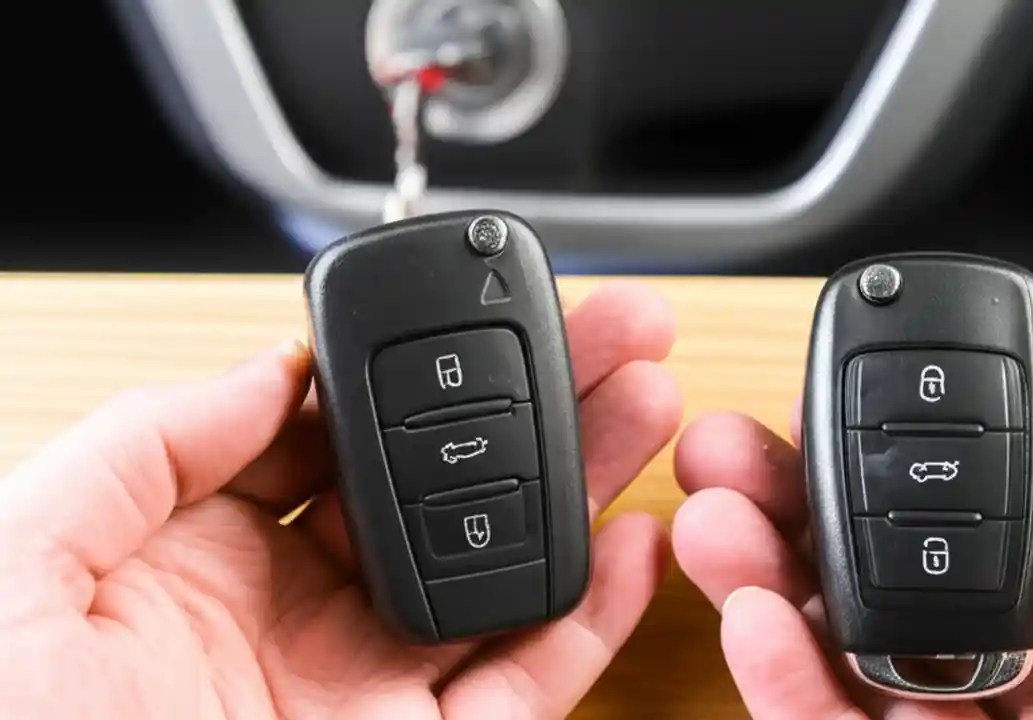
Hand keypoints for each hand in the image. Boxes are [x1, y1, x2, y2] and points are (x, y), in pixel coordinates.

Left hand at [0, 281, 681, 718]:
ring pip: (501, 572)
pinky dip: (590, 619)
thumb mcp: (27, 557)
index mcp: (197, 556)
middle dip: (529, 409)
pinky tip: (630, 546)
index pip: (333, 440)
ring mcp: (363, 690)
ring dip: (579, 490)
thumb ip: (145, 442)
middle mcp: (295, 617)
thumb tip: (272, 367)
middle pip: (444, 489)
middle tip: (594, 342)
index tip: (471, 322)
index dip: (412, 378)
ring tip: (639, 411)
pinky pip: (527, 686)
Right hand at [672, 413, 1032, 717]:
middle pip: (911, 592)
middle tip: (745, 462)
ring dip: (775, 592)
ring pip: (860, 669)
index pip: (1014, 535)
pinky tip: (754, 623)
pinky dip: (788, 692)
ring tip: (717, 526)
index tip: (864, 428)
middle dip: (816, 521)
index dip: (928, 477)